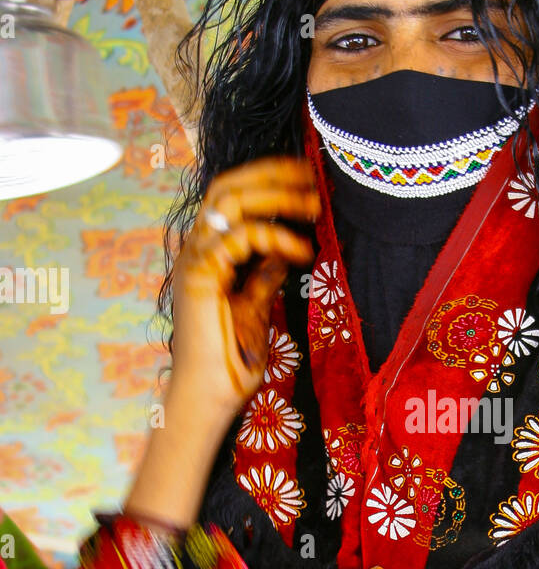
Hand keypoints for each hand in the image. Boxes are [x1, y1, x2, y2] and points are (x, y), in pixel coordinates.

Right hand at [170, 154, 319, 422]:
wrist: (209, 394)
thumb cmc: (228, 359)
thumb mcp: (254, 309)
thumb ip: (263, 279)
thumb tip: (282, 256)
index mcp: (207, 254)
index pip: (230, 198)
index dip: (265, 180)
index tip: (303, 180)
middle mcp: (196, 250)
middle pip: (227, 187)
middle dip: (271, 173)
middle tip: (311, 175)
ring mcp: (195, 260)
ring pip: (231, 201)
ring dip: (277, 196)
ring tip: (314, 205)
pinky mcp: (202, 275)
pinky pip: (242, 238)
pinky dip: (277, 238)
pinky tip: (302, 251)